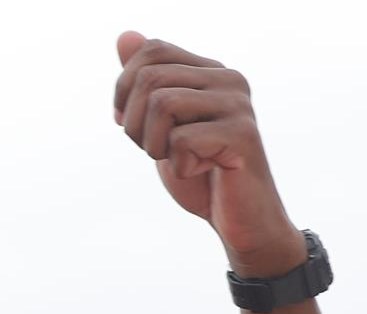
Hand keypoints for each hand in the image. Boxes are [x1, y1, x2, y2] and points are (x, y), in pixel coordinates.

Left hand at [113, 32, 305, 275]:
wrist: (240, 223)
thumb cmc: (201, 176)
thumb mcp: (161, 128)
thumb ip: (145, 83)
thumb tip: (124, 35)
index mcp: (210, 71)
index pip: (151, 51)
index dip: (125, 88)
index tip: (130, 124)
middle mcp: (228, 78)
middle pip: (150, 78)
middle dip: (135, 124)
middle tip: (156, 152)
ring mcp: (238, 104)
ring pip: (162, 103)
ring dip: (154, 145)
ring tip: (177, 161)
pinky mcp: (243, 135)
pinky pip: (182, 139)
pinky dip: (179, 166)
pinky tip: (202, 172)